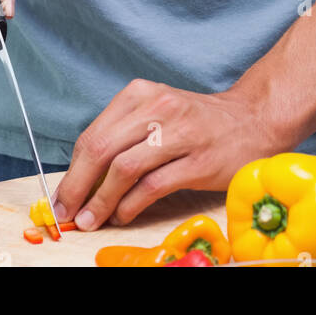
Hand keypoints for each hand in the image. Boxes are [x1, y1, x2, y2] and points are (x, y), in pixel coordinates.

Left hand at [52, 78, 293, 230]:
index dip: (72, 170)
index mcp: (141, 94)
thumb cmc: (197, 121)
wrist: (253, 119)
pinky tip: (123, 216)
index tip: (62, 195)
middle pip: (102, 150)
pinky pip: (152, 187)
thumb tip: (83, 179)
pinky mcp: (198, 162)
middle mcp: (158, 108)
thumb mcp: (157, 113)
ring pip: (124, 169)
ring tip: (90, 220)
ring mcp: (180, 134)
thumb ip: (123, 137)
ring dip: (101, 201)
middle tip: (66, 212)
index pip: (93, 134)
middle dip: (77, 187)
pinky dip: (131, 206)